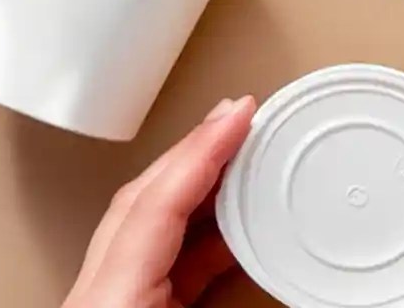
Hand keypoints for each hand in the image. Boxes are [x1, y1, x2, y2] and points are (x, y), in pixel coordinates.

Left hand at [63, 96, 255, 307]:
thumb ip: (232, 284)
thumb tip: (304, 282)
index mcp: (111, 299)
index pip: (156, 204)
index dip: (202, 151)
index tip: (239, 113)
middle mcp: (100, 295)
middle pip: (143, 198)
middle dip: (195, 150)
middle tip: (238, 116)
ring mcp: (108, 301)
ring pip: (149, 222)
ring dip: (199, 184)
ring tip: (242, 155)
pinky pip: (161, 257)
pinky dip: (200, 231)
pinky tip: (234, 223)